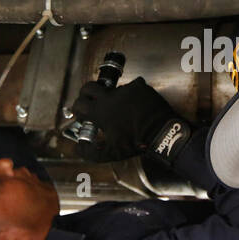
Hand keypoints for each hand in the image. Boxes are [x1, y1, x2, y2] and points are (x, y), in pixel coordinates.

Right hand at [70, 76, 190, 163]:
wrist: (161, 132)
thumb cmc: (135, 143)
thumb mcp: (110, 153)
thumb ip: (90, 152)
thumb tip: (78, 148)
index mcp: (99, 111)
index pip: (79, 103)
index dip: (77, 109)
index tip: (81, 114)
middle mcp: (109, 96)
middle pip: (89, 87)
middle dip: (86, 94)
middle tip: (90, 102)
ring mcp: (125, 89)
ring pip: (112, 89)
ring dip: (112, 97)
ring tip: (120, 109)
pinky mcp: (139, 86)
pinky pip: (131, 87)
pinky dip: (131, 95)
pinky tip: (135, 105)